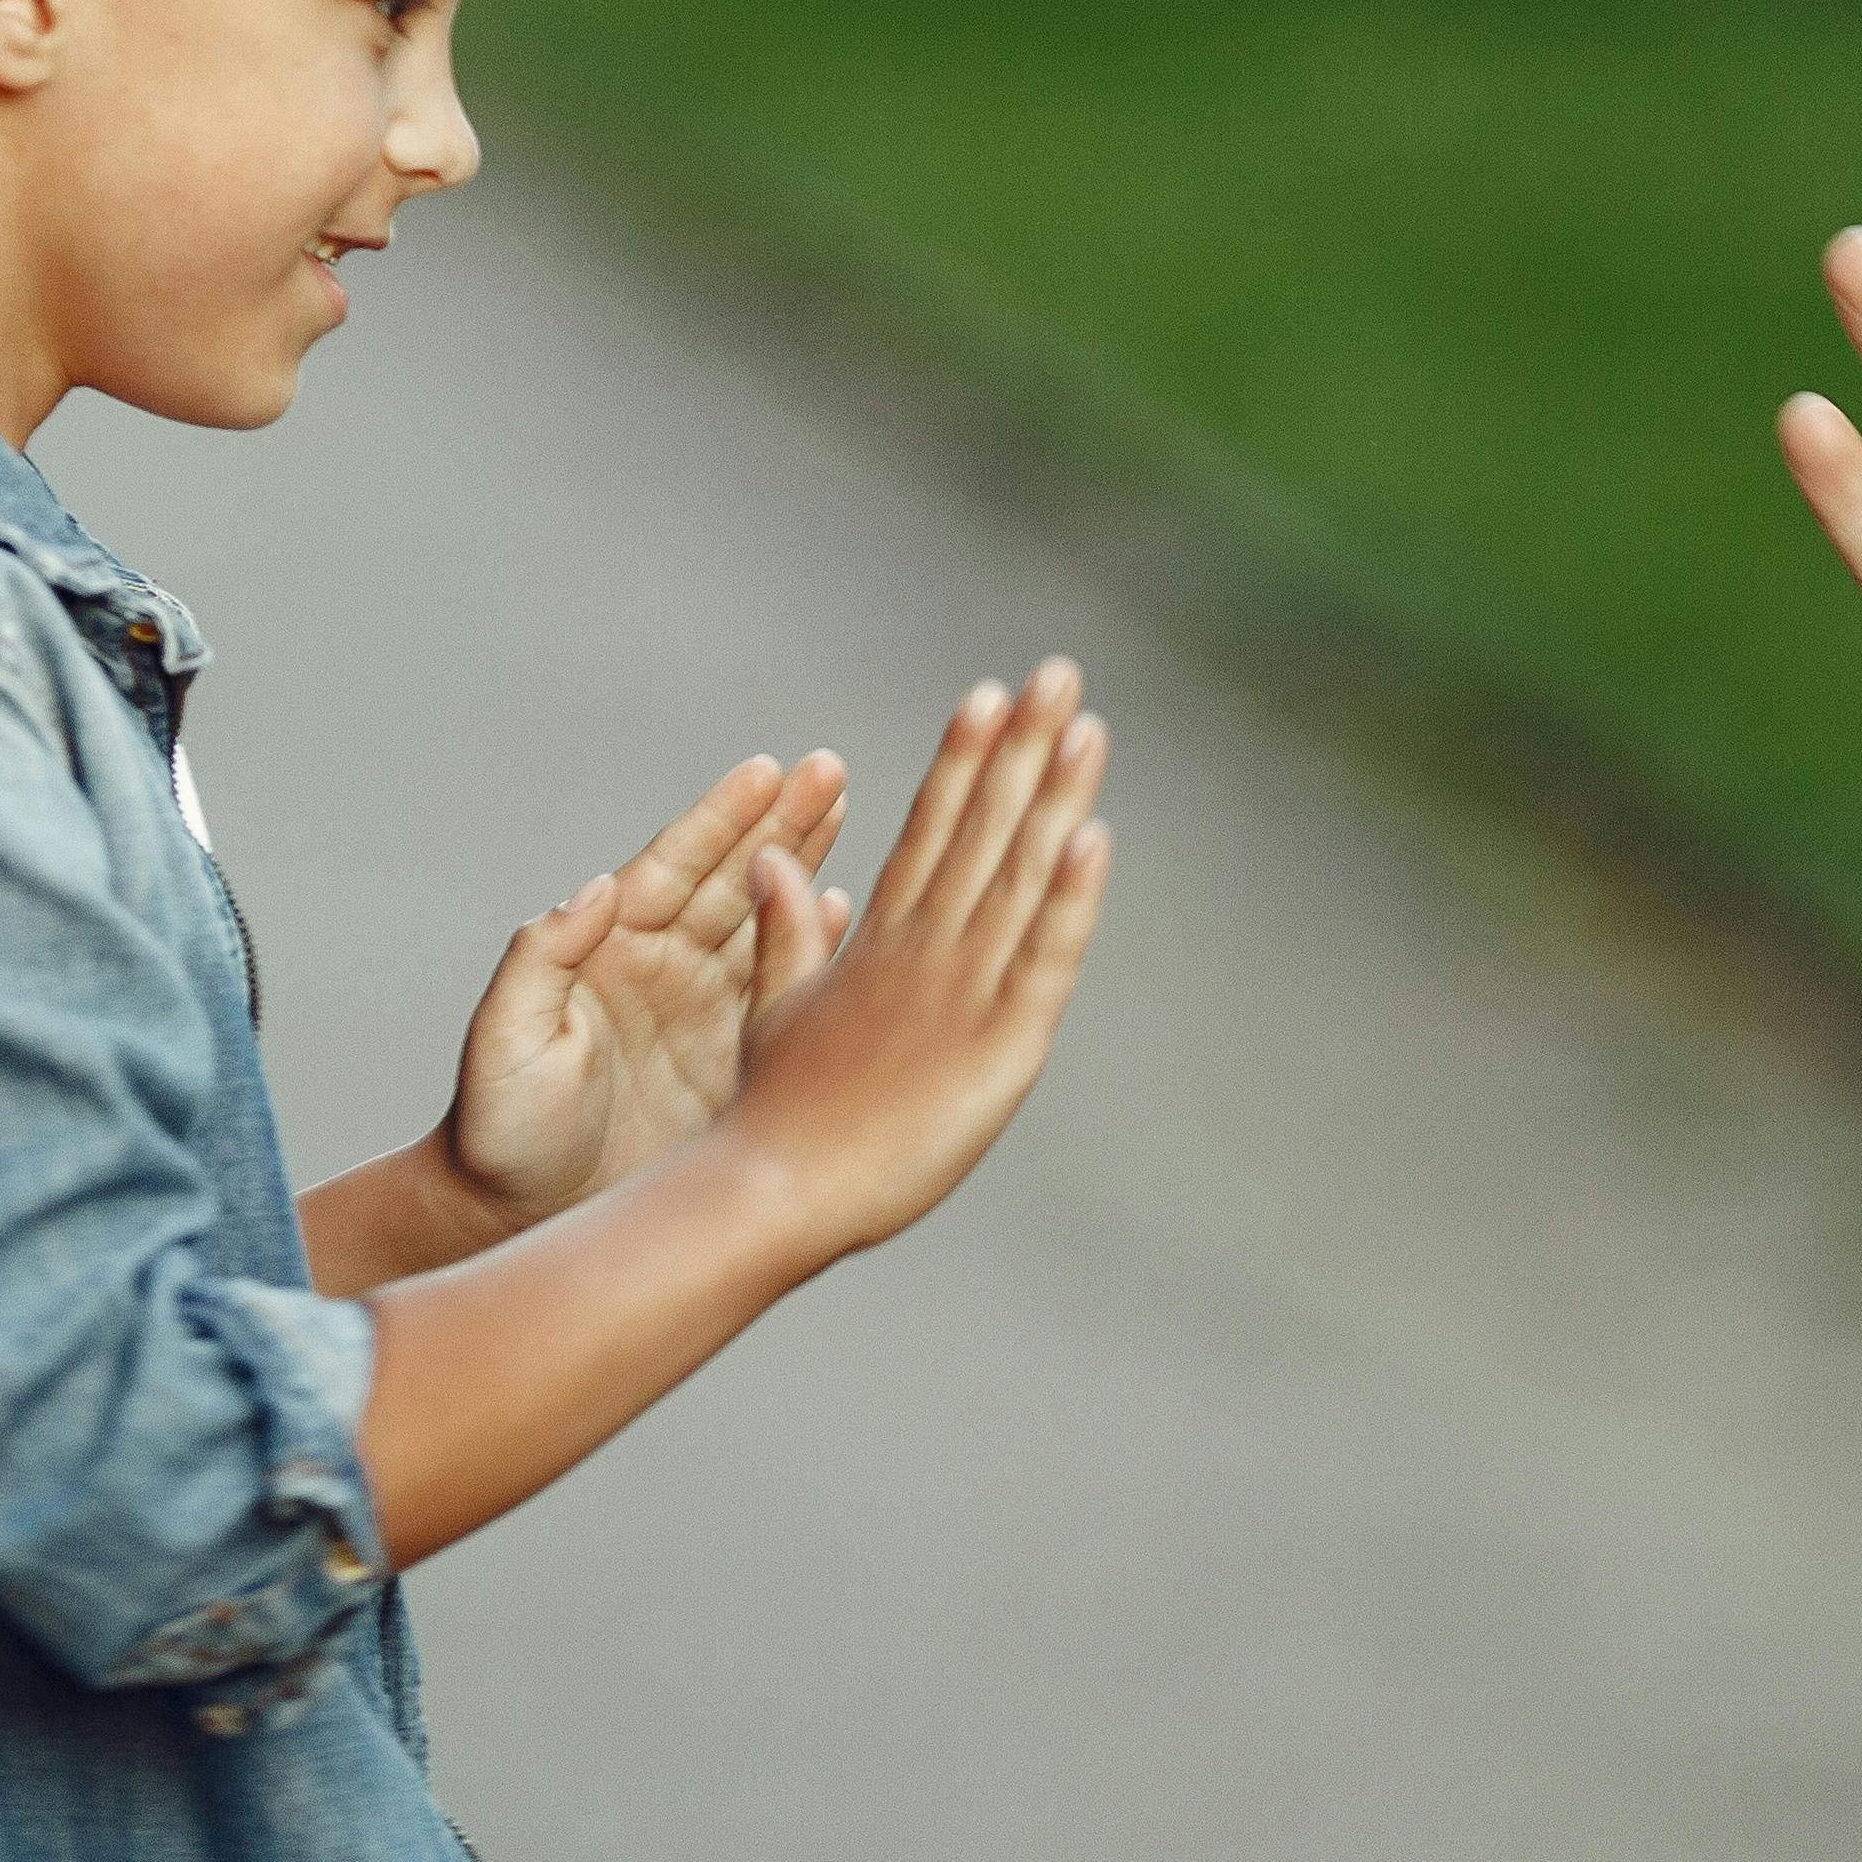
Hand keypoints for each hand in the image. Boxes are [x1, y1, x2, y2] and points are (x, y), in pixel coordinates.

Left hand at [444, 750, 860, 1232]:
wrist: (522, 1212)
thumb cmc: (499, 1129)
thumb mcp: (506, 1040)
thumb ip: (540, 960)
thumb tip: (595, 889)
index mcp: (611, 949)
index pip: (674, 868)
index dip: (722, 820)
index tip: (766, 770)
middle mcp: (665, 966)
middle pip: (734, 878)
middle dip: (782, 821)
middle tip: (830, 770)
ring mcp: (706, 1009)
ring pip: (769, 920)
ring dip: (807, 864)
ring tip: (851, 809)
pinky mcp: (737, 1058)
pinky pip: (787, 989)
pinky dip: (819, 946)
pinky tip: (850, 909)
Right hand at [716, 662, 1115, 1263]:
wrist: (773, 1190)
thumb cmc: (773, 1113)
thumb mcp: (776, 1007)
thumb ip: (787, 929)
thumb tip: (769, 857)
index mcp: (879, 942)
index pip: (930, 831)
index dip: (964, 760)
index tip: (990, 694)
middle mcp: (924, 950)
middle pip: (982, 831)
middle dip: (1022, 748)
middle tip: (1059, 671)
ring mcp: (963, 992)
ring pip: (1019, 876)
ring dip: (1055, 798)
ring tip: (1085, 725)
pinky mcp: (1001, 1045)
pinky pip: (1044, 960)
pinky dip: (1068, 900)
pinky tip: (1092, 840)